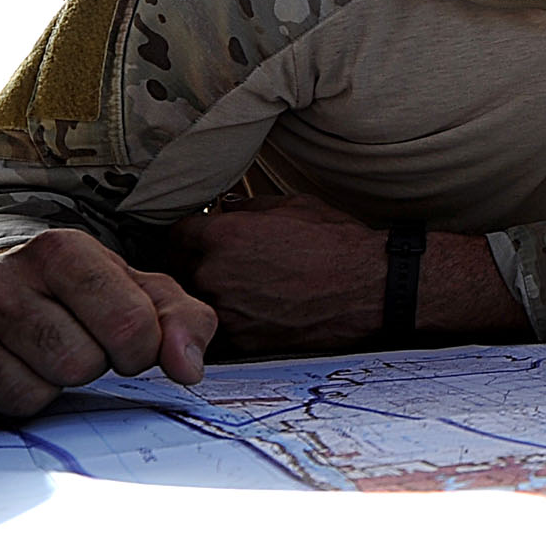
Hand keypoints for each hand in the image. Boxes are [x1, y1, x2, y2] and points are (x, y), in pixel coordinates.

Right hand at [0, 229, 213, 426]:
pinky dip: (2, 407)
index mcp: (58, 250)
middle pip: (81, 365)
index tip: (125, 344)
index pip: (131, 325)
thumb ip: (179, 318)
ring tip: (30, 356)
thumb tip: (188, 368)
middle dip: (87, 367)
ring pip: (34, 396)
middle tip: (67, 345)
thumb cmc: (62, 294)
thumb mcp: (128, 289)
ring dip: (45, 389)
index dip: (140, 349)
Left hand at [168, 195, 383, 356]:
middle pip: (180, 269)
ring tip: (239, 289)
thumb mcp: (293, 206)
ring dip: (210, 295)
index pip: (178, 233)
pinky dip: (230, 320)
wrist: (368, 288)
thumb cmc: (337, 243)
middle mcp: (216, 273)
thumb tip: (225, 207)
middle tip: (218, 264)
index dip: (189, 234)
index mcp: (224, 235)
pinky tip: (253, 310)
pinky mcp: (244, 340)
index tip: (198, 238)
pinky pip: (221, 328)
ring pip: (198, 301)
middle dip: (195, 264)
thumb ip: (249, 207)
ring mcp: (228, 310)